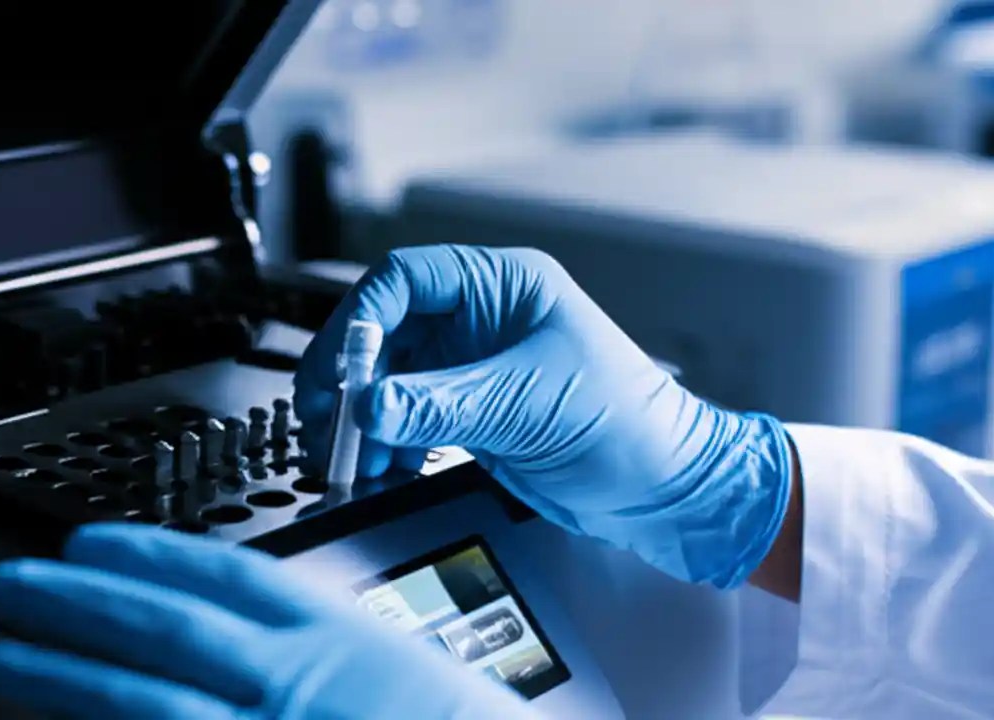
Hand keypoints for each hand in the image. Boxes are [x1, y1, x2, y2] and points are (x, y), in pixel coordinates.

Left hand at [0, 523, 539, 718]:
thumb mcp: (413, 676)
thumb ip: (343, 656)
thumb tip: (282, 644)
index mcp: (339, 640)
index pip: (229, 578)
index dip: (152, 553)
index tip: (95, 540)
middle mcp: (293, 686)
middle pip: (166, 632)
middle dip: (79, 603)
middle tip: (8, 583)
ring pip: (146, 704)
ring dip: (64, 677)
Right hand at [294, 245, 792, 587]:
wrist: (667, 490)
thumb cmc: (628, 424)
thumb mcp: (524, 405)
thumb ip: (438, 404)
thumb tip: (368, 406)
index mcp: (502, 286)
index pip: (403, 281)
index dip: (363, 322)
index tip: (347, 372)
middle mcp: (482, 319)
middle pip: (386, 332)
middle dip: (352, 378)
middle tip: (327, 419)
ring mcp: (474, 367)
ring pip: (392, 380)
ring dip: (365, 419)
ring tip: (350, 458)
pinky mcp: (473, 413)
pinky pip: (410, 419)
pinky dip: (389, 444)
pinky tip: (383, 469)